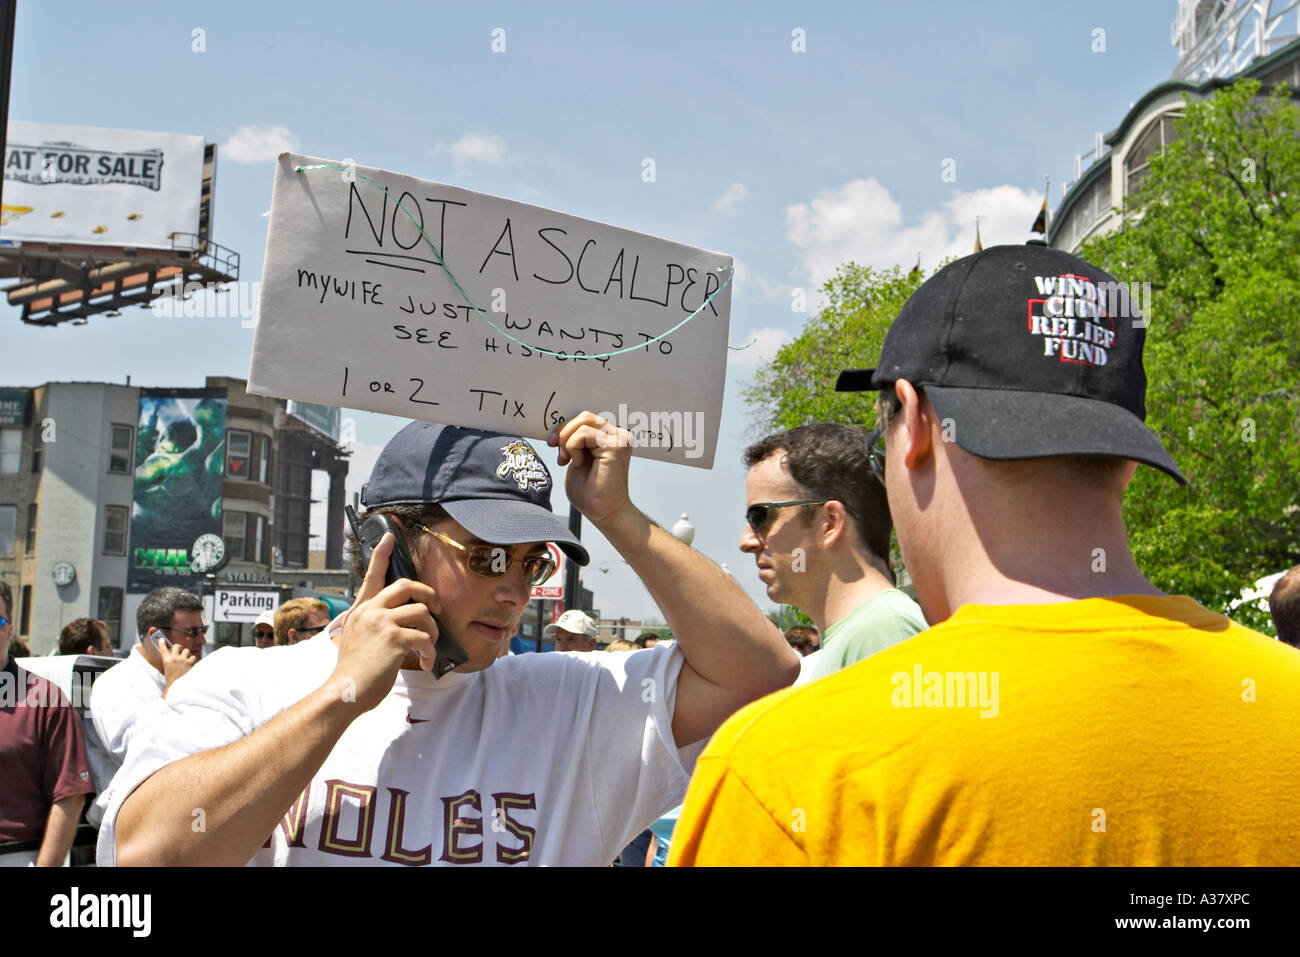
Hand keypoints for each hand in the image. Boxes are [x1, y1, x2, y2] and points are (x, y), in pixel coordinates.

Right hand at [159, 640, 196, 693]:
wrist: (178, 687)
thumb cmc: (172, 681)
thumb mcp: (166, 672)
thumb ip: (168, 665)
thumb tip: (170, 663)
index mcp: (166, 661)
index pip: (163, 650)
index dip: (162, 644)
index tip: (161, 639)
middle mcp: (174, 659)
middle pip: (176, 646)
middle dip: (179, 646)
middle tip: (180, 649)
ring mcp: (182, 660)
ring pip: (186, 650)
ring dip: (187, 653)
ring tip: (186, 658)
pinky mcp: (189, 663)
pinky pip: (193, 657)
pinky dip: (193, 659)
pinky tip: (192, 663)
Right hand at [330, 532, 441, 714]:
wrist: (345, 691)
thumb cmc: (355, 671)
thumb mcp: (356, 639)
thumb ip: (372, 624)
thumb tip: (399, 621)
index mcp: (360, 610)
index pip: (372, 576)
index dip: (381, 555)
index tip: (389, 536)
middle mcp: (370, 611)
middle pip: (407, 585)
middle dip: (428, 594)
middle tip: (437, 609)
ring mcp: (381, 623)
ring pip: (423, 612)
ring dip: (433, 631)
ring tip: (428, 647)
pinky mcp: (394, 638)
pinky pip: (425, 637)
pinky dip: (430, 652)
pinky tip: (426, 662)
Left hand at [549, 411, 634, 525]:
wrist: (605, 514)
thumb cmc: (591, 493)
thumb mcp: (577, 459)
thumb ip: (574, 442)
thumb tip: (560, 429)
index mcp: (610, 438)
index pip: (585, 420)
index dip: (566, 428)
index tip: (553, 444)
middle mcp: (618, 435)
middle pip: (584, 417)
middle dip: (564, 431)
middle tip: (558, 453)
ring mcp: (619, 439)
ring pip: (583, 422)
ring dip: (567, 440)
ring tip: (568, 460)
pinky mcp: (615, 447)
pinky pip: (584, 434)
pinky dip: (573, 447)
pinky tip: (578, 463)